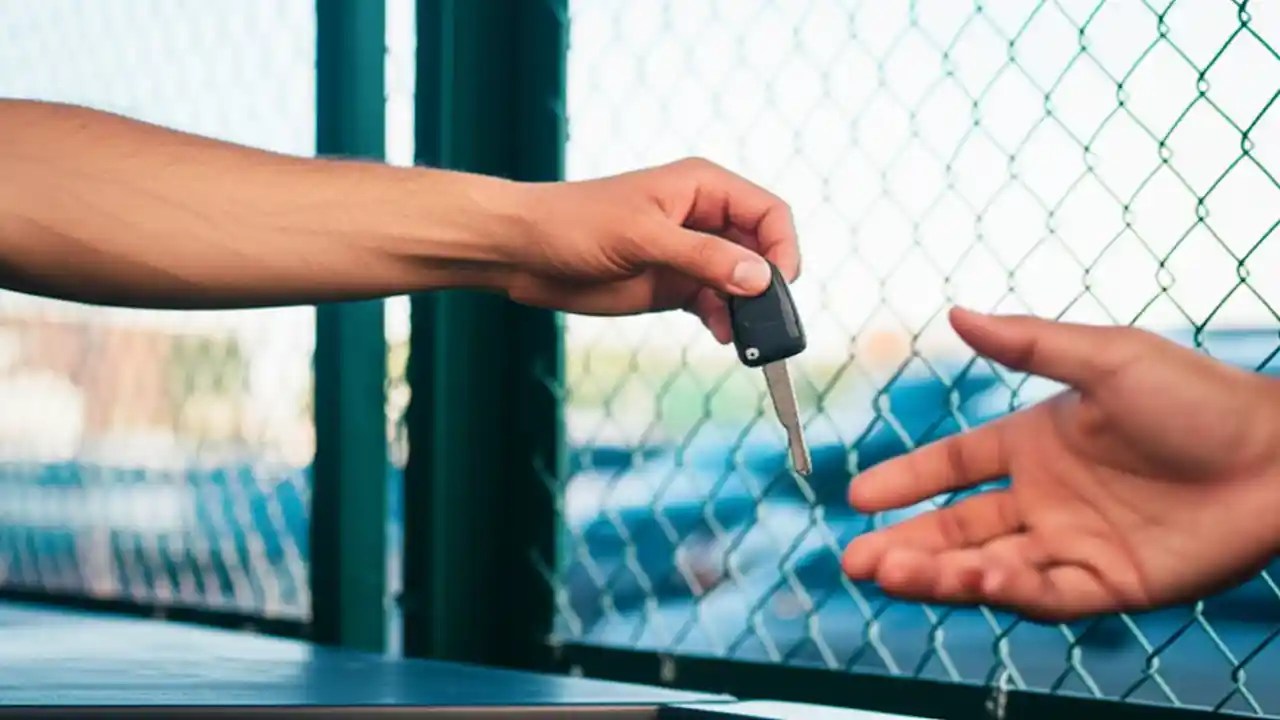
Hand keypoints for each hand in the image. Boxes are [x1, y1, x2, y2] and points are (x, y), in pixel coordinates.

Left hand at [499, 157, 798, 342]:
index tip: (777, 285)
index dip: (782, 247)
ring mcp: (690, 255)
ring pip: (741, 282)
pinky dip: (725, 321)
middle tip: (767, 321)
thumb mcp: (643, 237)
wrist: (524, 251)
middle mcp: (703, 219)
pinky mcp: (673, 286)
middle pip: (761, 250)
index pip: (769, 213)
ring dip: (748, 309)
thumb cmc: (576, 224)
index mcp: (703, 187)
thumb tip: (760, 278)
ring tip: (746, 337)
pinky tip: (724, 337)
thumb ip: (704, 257)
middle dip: (768, 284)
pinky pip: (715, 304)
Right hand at [841, 307, 1279, 621]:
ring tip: (889, 575)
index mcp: (1036, 442)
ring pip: (988, 566)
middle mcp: (1045, 497)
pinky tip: (976, 577)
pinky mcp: (1109, 584)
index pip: (954, 466)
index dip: (907, 481)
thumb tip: (955, 313)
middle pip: (958, 527)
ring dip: (937, 574)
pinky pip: (1045, 592)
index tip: (860, 495)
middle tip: (856, 559)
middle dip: (904, 544)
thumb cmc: (1202, 397)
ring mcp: (1073, 543)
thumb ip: (1028, 344)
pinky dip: (1006, 590)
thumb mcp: (1107, 358)